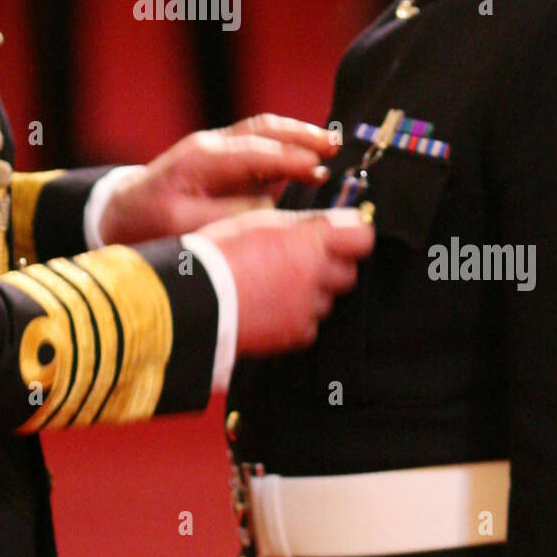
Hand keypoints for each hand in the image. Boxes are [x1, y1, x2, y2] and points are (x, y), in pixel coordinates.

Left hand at [97, 115, 335, 244]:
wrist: (121, 211)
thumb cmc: (147, 221)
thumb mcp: (181, 224)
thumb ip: (227, 216)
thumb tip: (269, 211)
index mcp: (202, 158)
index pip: (255, 151)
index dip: (289, 159)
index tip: (319, 170)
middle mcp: (213, 145)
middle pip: (264, 129)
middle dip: (301, 135)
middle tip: (335, 147)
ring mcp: (220, 149)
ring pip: (265, 132)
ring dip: (299, 137)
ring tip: (331, 147)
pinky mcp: (225, 160)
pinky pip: (262, 146)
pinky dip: (288, 149)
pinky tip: (311, 160)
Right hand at [197, 207, 374, 353]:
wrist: (195, 298)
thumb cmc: (219, 254)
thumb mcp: (259, 222)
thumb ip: (300, 224)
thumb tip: (329, 223)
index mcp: (308, 243)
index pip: (361, 237)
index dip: (354, 234)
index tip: (345, 234)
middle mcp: (315, 276)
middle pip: (348, 271)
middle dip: (333, 265)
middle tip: (305, 259)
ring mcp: (307, 308)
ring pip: (327, 299)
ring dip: (313, 291)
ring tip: (278, 284)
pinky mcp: (296, 334)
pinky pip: (309, 324)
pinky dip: (297, 316)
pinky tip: (271, 306)